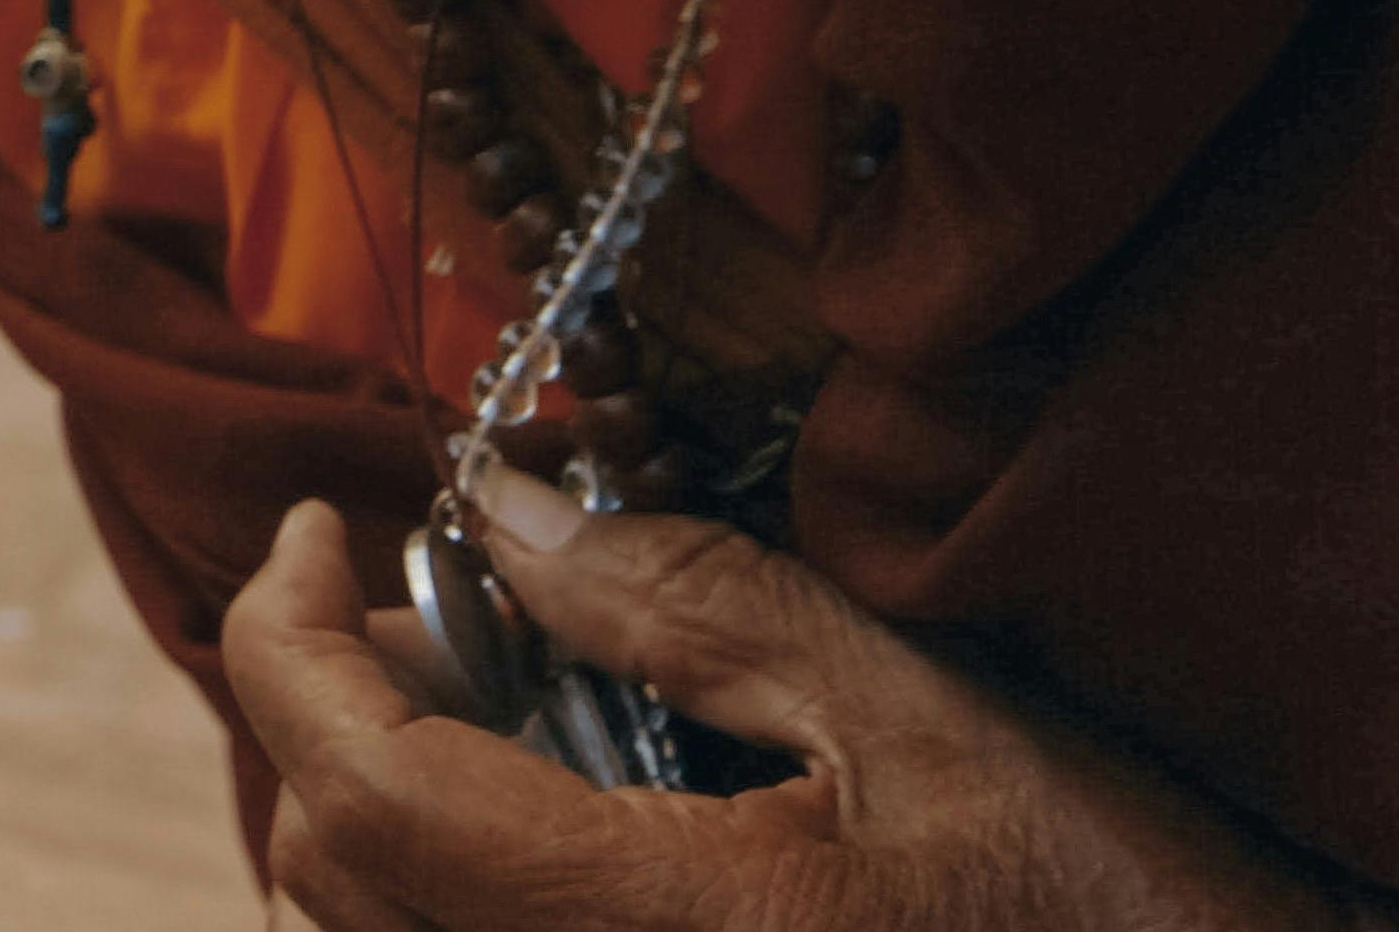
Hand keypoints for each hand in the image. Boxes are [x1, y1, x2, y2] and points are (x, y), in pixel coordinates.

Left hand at [222, 460, 1358, 931]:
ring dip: (377, 812)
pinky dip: (447, 897)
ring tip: (484, 691)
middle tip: (427, 588)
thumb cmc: (1111, 910)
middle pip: (336, 888)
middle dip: (329, 710)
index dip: (287, 639)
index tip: (316, 515)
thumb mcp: (919, 714)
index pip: (355, 794)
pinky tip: (548, 808)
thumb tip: (513, 507)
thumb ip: (696, 606)